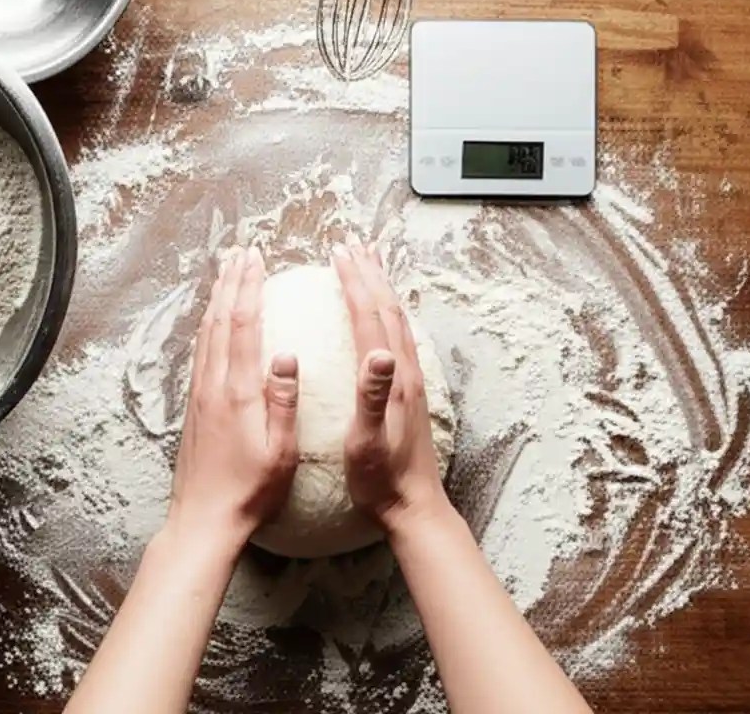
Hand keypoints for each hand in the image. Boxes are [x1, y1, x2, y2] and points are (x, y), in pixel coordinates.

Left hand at [170, 246, 300, 545]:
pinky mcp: (195, 407)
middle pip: (219, 320)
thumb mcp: (279, 452)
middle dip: (232, 282)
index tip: (257, 260)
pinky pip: (201, 352)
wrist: (204, 519)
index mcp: (237, 394)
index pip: (242, 327)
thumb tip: (288, 356)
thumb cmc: (249, 492)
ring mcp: (200, 395)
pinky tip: (215, 320)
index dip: (249, 289)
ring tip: (228, 273)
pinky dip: (209, 325)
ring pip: (206, 333)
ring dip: (217, 298)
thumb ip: (284, 402)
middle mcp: (214, 387)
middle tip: (242, 252)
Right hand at [331, 236, 448, 534]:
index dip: (354, 282)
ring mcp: (409, 381)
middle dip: (368, 272)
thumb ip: (373, 396)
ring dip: (380, 287)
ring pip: (395, 320)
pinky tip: (379, 314)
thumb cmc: (381, 481)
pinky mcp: (408, 393)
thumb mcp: (368, 442)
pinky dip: (385, 313)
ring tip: (367, 262)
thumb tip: (380, 352)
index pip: (371, 317)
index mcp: (391, 380)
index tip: (337, 253)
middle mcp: (405, 373)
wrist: (412, 507)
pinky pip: (396, 337)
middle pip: (386, 308)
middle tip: (350, 243)